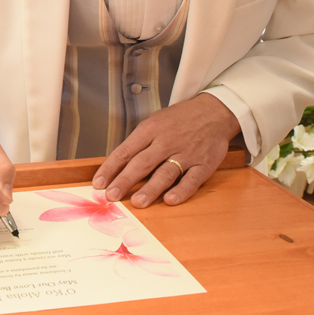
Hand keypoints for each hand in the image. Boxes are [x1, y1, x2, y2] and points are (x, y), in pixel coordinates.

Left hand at [92, 94, 240, 208]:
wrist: (214, 111)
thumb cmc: (179, 119)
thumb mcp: (155, 122)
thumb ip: (139, 142)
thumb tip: (118, 165)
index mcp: (150, 130)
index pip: (125, 151)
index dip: (110, 168)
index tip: (99, 183)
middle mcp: (167, 141)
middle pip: (142, 163)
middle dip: (125, 180)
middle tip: (112, 196)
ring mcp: (186, 153)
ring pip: (165, 173)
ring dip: (150, 189)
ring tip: (137, 202)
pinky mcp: (204, 164)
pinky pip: (192, 180)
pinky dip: (181, 191)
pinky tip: (170, 200)